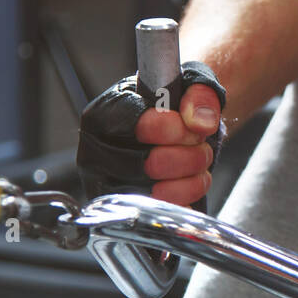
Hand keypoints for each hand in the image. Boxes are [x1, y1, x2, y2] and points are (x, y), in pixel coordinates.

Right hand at [77, 61, 226, 205]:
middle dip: (189, 154)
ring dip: (192, 178)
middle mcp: (97, 151)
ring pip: (158, 194)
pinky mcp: (126, 209)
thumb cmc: (176, 104)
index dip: (172, 129)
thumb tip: (199, 121)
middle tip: (198, 143)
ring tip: (197, 160)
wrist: (179, 125)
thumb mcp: (194, 84)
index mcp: (104, 114)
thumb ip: (201, 95)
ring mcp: (108, 184)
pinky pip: (163, 213)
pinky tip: (190, 180)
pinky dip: (188, 198)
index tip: (190, 126)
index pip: (134, 125)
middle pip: (150, 164)